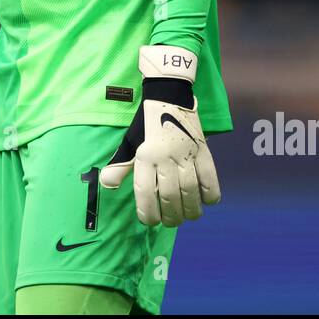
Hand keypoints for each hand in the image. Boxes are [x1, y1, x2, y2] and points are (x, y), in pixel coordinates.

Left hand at [100, 46, 220, 226]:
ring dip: (190, 210)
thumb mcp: (130, 143)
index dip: (147, 212)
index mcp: (145, 155)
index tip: (150, 222)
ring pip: (190, 191)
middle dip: (170, 216)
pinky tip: (207, 201)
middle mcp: (165, 156)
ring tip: (188, 216)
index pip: (145, 192)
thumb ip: (121, 165)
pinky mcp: (203, 150)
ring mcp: (186, 153)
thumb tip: (107, 184)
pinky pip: (210, 177)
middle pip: (169, 196)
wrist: (169, 96)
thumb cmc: (146, 125)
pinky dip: (211, 193)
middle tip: (170, 222)